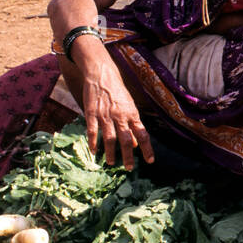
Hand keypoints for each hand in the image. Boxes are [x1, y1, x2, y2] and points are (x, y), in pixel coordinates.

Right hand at [79, 53, 154, 168]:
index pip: (143, 134)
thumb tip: (137, 144)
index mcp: (132, 114)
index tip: (150, 161)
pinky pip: (92, 131)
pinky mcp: (92, 113)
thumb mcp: (129, 107)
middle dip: (128, 156)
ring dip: (111, 153)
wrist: (102, 74)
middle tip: (129, 168)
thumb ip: (133, 125)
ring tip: (111, 163)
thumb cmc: (118, 92)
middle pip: (126, 140)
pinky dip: (93, 143)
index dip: (147, 149)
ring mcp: (105, 115)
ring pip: (109, 138)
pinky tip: (94, 152)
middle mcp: (120, 116)